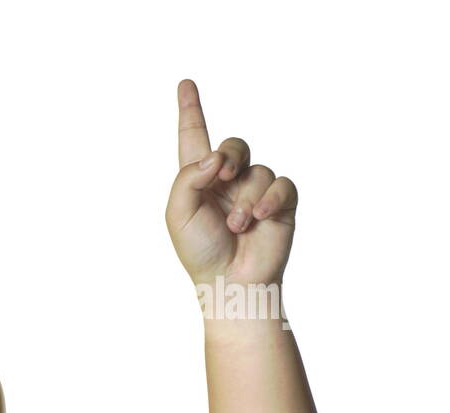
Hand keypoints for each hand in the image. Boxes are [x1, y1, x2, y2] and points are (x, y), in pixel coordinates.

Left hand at [165, 79, 296, 289]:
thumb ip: (187, 177)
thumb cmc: (199, 251)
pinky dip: (270, 200)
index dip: (191, 111)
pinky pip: (282, 184)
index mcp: (198, 180)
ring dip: (245, 198)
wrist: (229, 282)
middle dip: (230, 154)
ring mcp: (255, 191)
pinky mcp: (281, 203)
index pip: (194, 138)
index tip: (185, 83)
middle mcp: (228, 181)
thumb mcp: (178, 214)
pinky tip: (258, 220)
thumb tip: (215, 156)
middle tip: (222, 174)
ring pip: (257, 169)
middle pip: (234, 144)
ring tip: (236, 226)